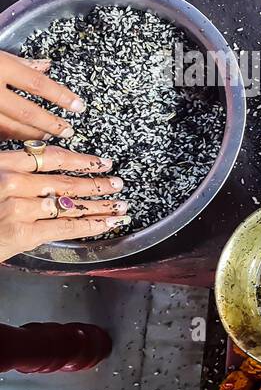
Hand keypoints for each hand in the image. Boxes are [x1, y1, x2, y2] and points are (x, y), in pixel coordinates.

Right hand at [0, 49, 83, 140]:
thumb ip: (20, 62)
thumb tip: (46, 66)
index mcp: (0, 68)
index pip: (37, 83)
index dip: (60, 96)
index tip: (78, 106)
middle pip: (25, 112)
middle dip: (50, 125)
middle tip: (68, 131)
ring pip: (10, 127)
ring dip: (31, 135)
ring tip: (46, 137)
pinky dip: (10, 134)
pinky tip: (20, 136)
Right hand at [0, 144, 127, 261]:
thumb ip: (10, 168)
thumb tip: (37, 160)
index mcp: (0, 164)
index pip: (48, 156)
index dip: (78, 159)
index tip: (97, 161)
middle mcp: (11, 183)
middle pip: (65, 181)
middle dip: (96, 183)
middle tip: (116, 182)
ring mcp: (19, 209)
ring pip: (71, 204)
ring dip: (101, 205)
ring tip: (120, 204)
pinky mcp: (24, 233)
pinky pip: (67, 227)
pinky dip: (93, 224)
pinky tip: (109, 222)